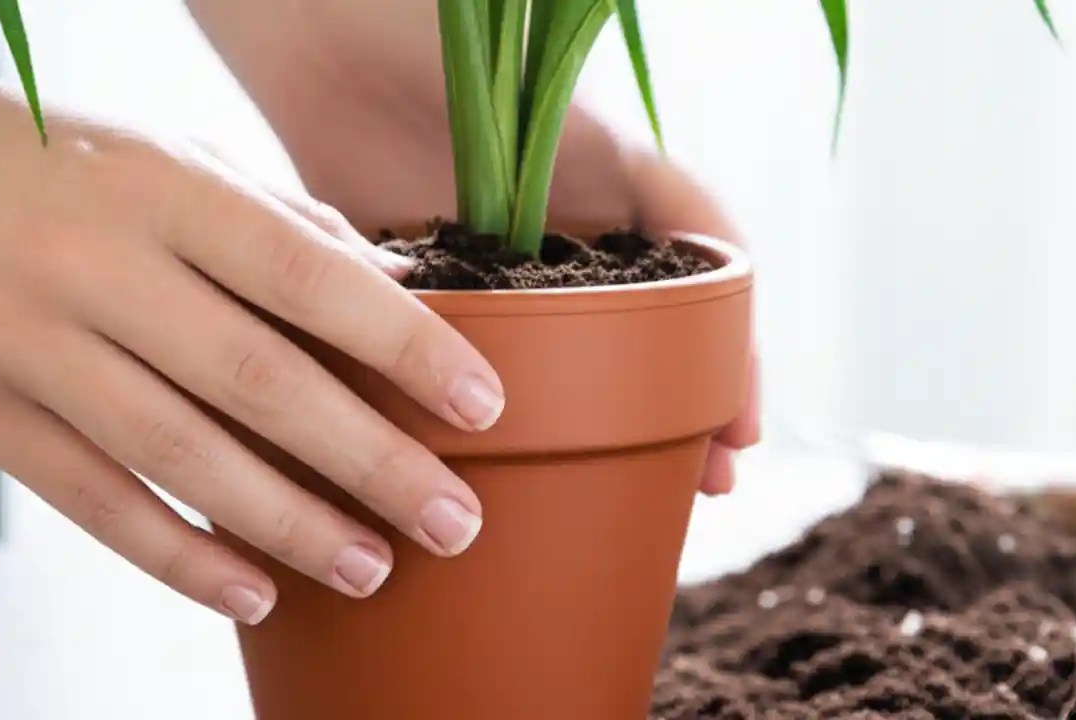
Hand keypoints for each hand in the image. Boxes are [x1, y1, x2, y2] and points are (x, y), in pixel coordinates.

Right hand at [0, 80, 503, 624]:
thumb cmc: (76, 167)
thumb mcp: (180, 162)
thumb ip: (287, 225)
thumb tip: (398, 287)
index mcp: (166, 191)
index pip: (310, 277)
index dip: (404, 346)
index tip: (481, 406)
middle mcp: (99, 267)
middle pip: (259, 381)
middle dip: (370, 461)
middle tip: (453, 521)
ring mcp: (34, 345)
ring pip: (181, 455)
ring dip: (289, 525)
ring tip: (371, 569)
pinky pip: (95, 502)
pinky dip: (178, 558)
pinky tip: (254, 594)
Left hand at [189, 0, 761, 493]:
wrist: (334, 32)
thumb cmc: (478, 58)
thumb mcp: (595, 135)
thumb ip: (671, 191)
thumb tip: (736, 268)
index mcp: (615, 206)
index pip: (696, 300)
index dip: (731, 368)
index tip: (740, 436)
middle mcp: (563, 242)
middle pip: (643, 344)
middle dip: (682, 415)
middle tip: (706, 483)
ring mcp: (495, 264)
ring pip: (564, 362)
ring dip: (602, 425)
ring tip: (634, 486)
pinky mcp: (420, 278)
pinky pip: (473, 351)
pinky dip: (501, 402)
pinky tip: (511, 453)